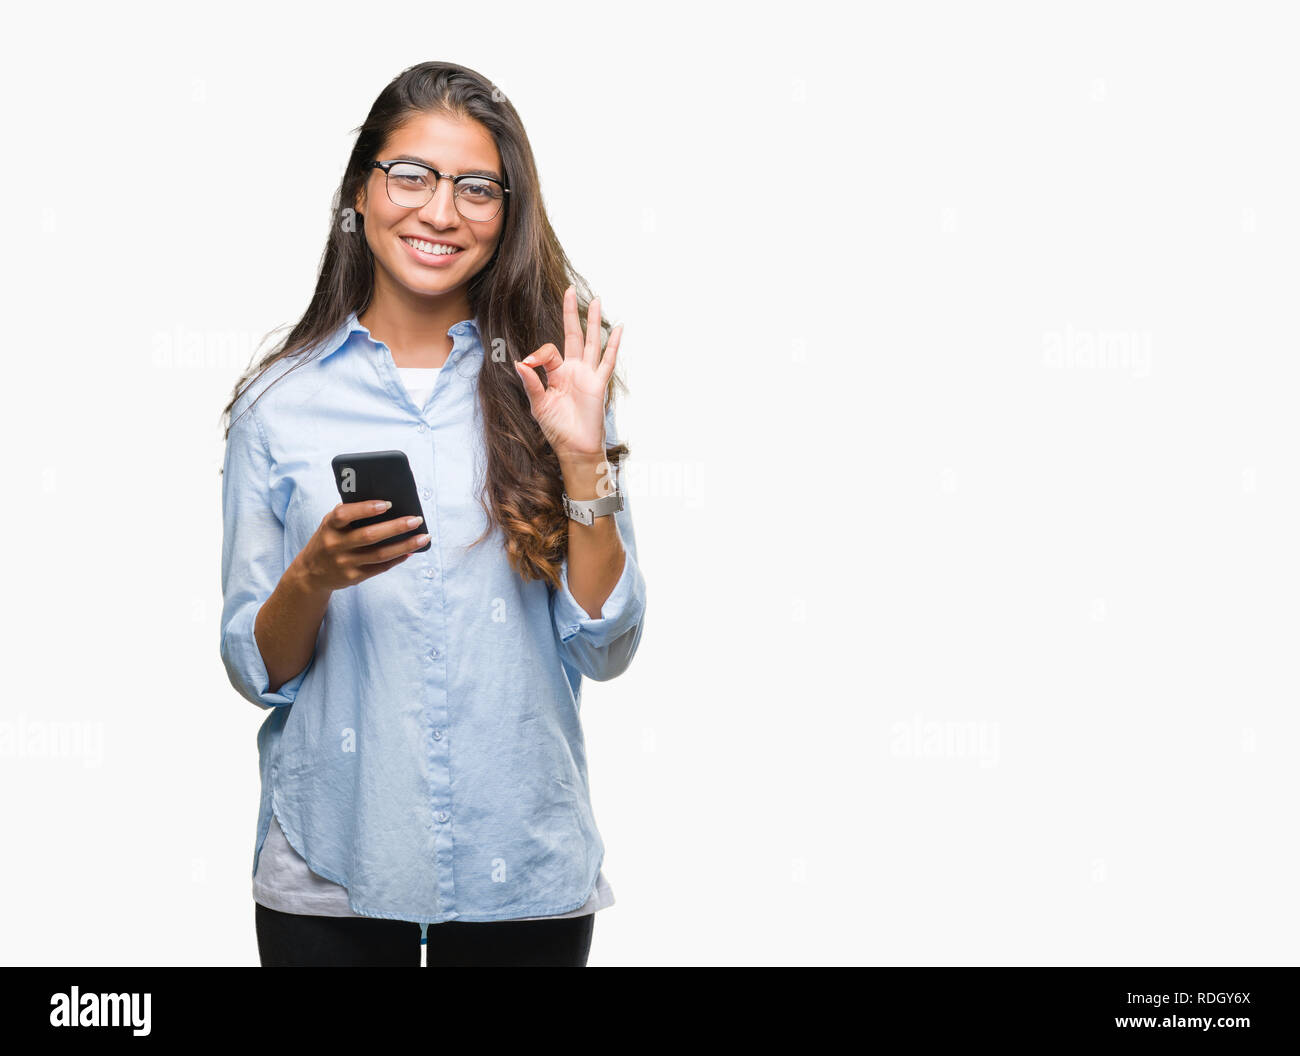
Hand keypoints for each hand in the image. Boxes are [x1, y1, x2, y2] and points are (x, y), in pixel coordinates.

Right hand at [290, 500, 428, 592]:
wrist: (310, 573)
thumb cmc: (328, 539)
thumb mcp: (331, 524)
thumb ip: (350, 513)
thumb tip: (386, 504)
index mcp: (329, 526)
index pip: (345, 515)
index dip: (366, 509)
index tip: (388, 504)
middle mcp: (335, 545)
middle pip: (369, 536)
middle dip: (396, 527)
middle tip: (417, 520)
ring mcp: (345, 563)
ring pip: (380, 554)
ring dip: (405, 545)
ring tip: (423, 537)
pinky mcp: (354, 577)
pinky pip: (380, 568)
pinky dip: (398, 558)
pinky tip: (411, 551)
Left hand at [514, 285, 622, 460]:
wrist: (574, 447)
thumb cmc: (556, 429)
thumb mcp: (538, 405)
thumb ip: (531, 383)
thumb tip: (520, 362)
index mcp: (556, 373)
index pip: (549, 351)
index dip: (537, 354)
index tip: (528, 364)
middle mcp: (573, 370)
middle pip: (574, 335)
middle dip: (571, 312)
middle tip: (571, 289)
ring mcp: (588, 375)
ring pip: (592, 342)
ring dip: (594, 321)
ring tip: (598, 300)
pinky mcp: (599, 384)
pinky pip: (607, 361)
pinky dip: (613, 344)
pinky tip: (618, 328)